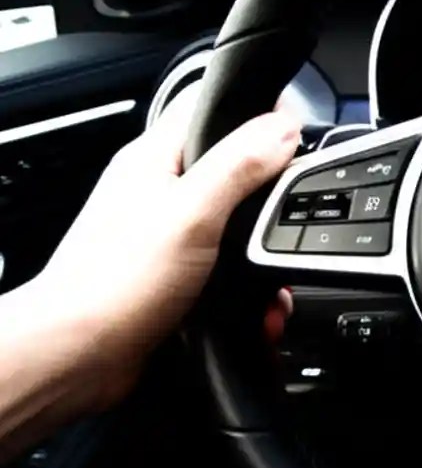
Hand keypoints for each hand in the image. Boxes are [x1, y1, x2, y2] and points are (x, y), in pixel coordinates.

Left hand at [28, 91, 299, 406]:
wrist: (79, 357)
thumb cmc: (114, 282)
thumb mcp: (192, 212)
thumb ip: (240, 164)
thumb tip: (283, 127)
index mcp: (155, 159)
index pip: (213, 110)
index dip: (260, 115)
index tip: (297, 140)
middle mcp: (160, 193)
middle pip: (236, 173)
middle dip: (270, 205)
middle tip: (281, 224)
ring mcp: (168, 236)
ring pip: (237, 228)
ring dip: (263, 258)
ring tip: (271, 282)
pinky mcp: (177, 277)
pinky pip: (229, 272)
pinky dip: (251, 291)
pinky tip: (257, 309)